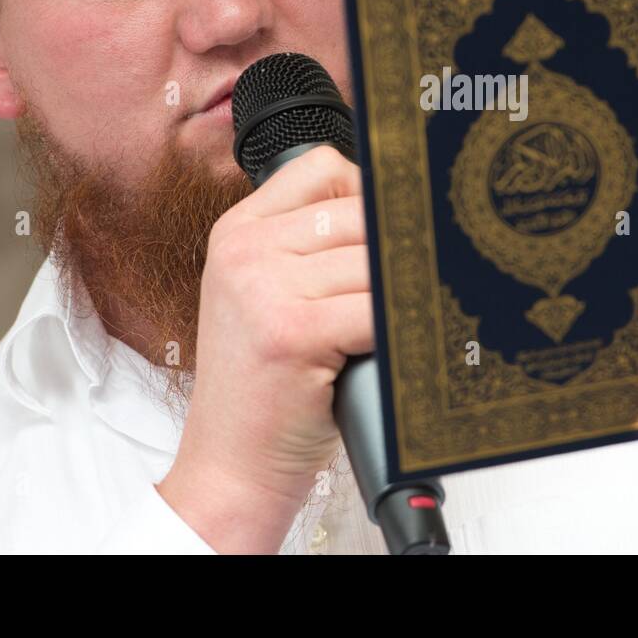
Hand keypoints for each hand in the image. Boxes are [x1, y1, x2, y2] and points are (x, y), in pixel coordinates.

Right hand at [158, 146, 373, 552]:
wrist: (231, 468)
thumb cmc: (267, 390)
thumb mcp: (271, 299)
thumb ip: (316, 250)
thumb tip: (406, 217)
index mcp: (237, 231)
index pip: (325, 168)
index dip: (370, 198)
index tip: (391, 237)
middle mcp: (244, 249)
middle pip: (360, 214)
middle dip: (394, 256)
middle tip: (407, 293)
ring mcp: (262, 286)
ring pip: (375, 262)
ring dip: (399, 297)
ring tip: (390, 329)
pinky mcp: (290, 330)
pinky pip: (377, 309)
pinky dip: (397, 329)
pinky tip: (389, 350)